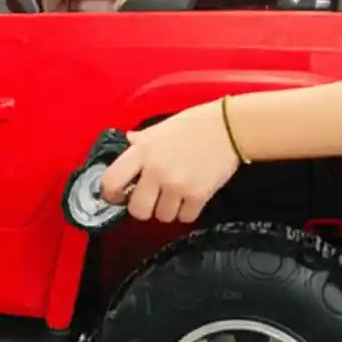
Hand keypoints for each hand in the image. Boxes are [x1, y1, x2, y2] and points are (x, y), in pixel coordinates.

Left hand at [98, 100, 241, 223]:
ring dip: (168, 209)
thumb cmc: (194, 124)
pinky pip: (185, 217)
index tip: (120, 196)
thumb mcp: (162, 127)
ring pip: (162, 217)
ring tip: (177, 194)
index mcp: (142, 151)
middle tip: (153, 199)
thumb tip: (128, 141)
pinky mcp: (198, 195)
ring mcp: (177, 185)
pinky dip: (188, 211)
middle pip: (137, 210)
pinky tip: (192, 196)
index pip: (111, 182)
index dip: (112, 194)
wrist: (229, 127)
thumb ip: (142, 140)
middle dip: (144, 208)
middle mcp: (156, 170)